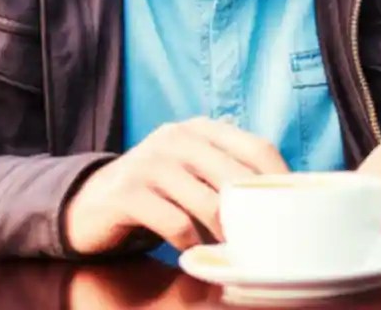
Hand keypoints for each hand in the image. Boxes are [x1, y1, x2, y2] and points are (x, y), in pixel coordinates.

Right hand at [64, 118, 288, 254]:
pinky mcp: (127, 192)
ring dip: (224, 233)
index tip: (292, 206)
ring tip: (230, 249)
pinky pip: (176, 223)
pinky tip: (191, 250)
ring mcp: (150, 162)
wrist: (88, 202)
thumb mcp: (193, 170)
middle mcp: (177, 137)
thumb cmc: (156, 190)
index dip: (280, 179)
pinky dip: (190, 243)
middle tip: (263, 239)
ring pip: (209, 203)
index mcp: (201, 128)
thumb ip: (227, 173)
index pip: (257, 148)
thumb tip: (281, 199)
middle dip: (253, 214)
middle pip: (236, 178)